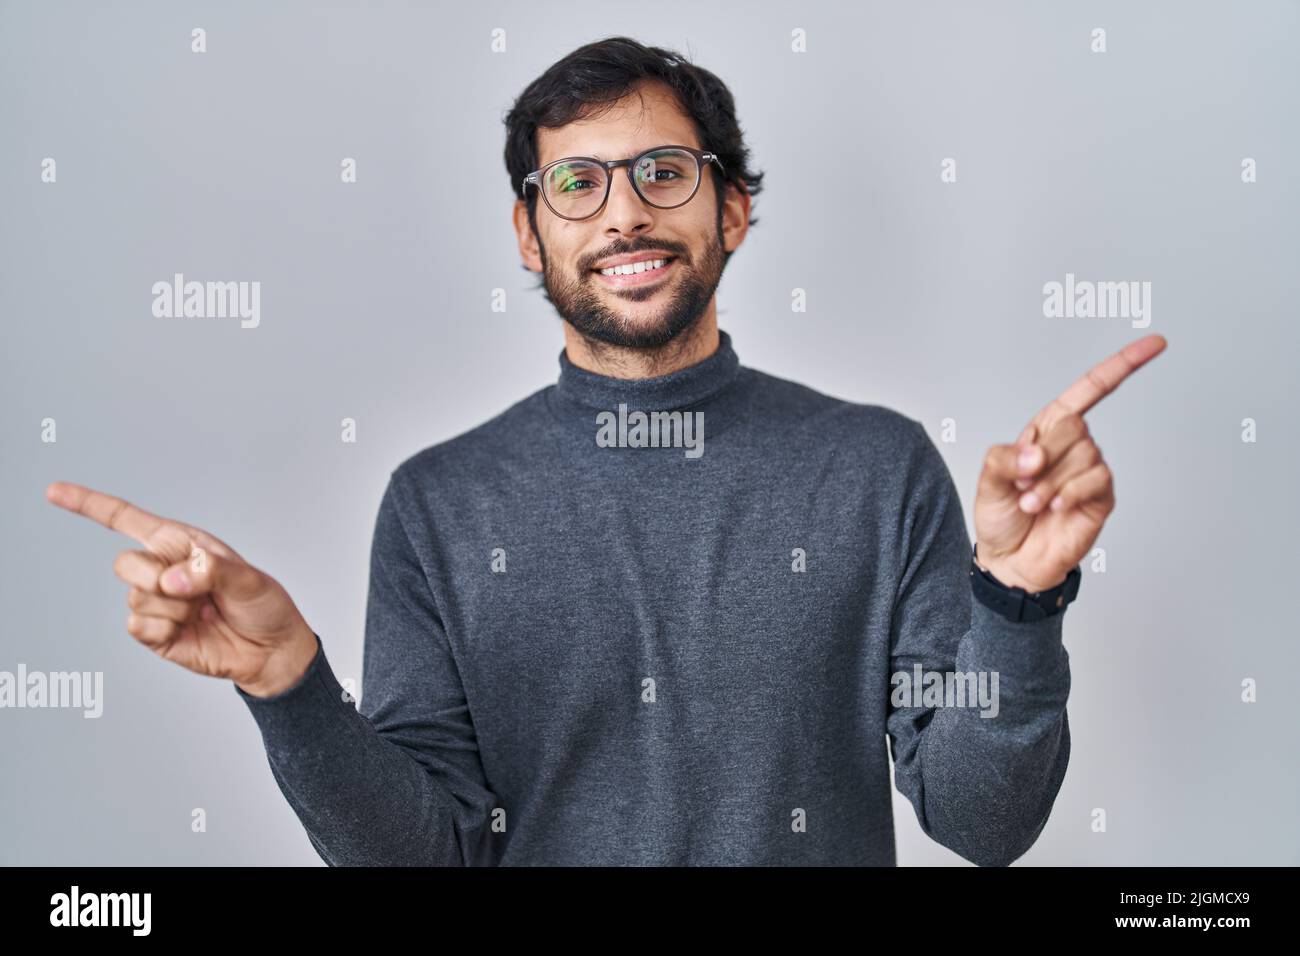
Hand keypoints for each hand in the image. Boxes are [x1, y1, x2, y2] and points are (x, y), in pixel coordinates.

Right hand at [45, 482, 318, 697]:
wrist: (271, 650)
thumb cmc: (263, 605)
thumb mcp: (249, 579)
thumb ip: (212, 571)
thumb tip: (171, 580)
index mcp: (181, 544)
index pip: (128, 520)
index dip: (89, 505)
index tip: (54, 491)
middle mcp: (163, 569)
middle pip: (124, 564)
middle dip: (155, 577)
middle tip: (193, 591)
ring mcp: (156, 602)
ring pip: (136, 597)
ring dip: (174, 608)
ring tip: (203, 611)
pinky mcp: (155, 633)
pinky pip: (139, 626)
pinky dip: (165, 629)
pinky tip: (189, 629)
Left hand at [973, 334, 1167, 592]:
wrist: (1013, 561)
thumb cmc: (1001, 517)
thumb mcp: (988, 480)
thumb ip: (1004, 459)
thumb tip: (1036, 455)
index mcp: (1047, 429)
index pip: (1089, 390)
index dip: (1122, 366)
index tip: (1157, 343)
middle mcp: (1073, 445)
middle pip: (1073, 427)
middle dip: (1041, 459)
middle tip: (1023, 486)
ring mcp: (1091, 470)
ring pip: (1082, 456)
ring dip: (1050, 484)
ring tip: (1033, 503)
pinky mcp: (1102, 495)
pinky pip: (1096, 479)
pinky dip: (1070, 493)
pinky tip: (1056, 508)